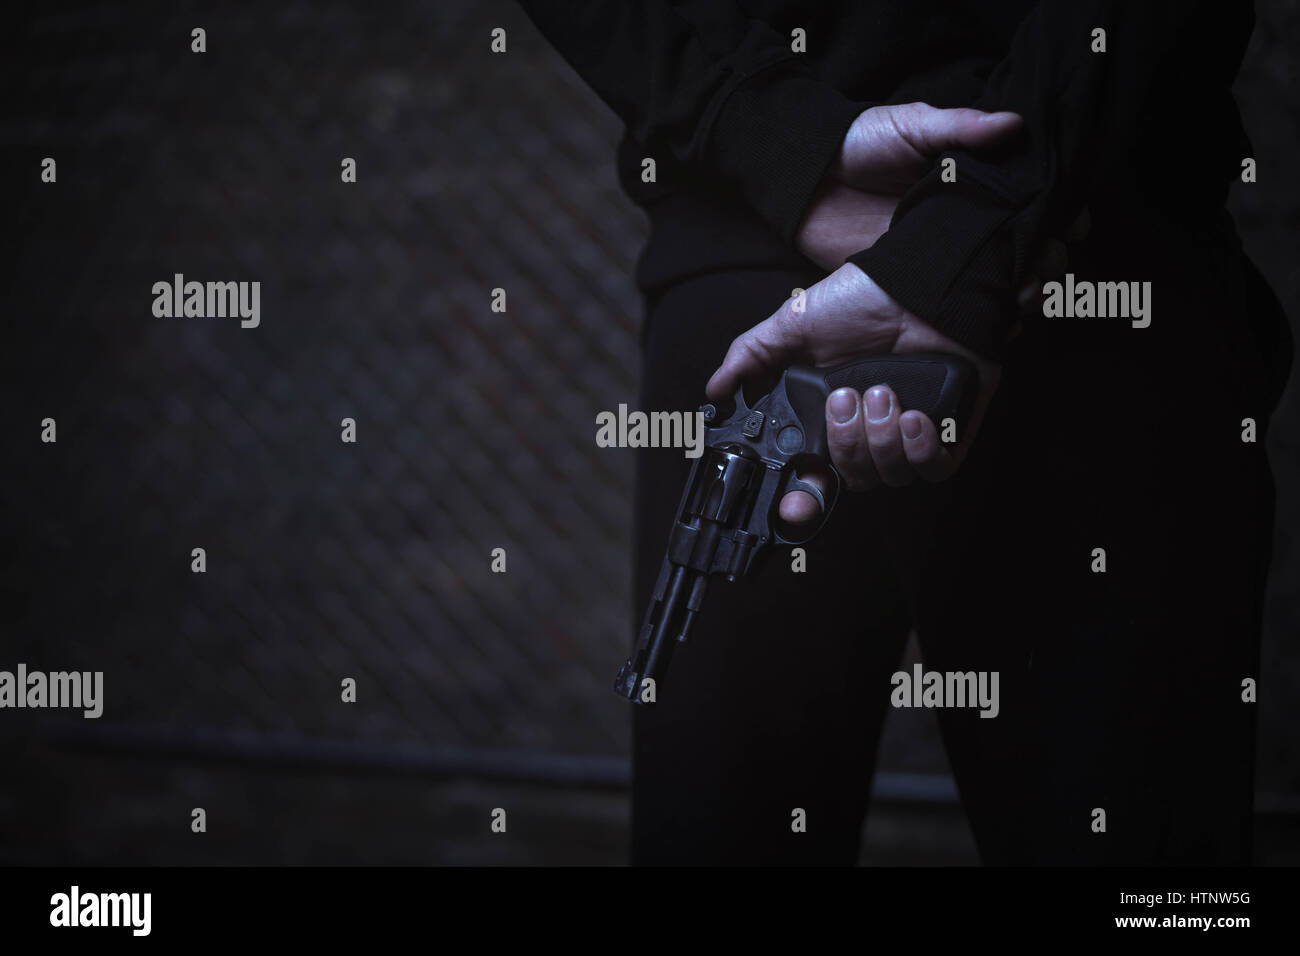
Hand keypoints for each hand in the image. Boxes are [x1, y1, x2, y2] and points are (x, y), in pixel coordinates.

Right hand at [706, 264, 1000, 525]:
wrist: (915, 283)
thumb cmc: (859, 301)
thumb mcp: (792, 327)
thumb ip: (750, 359)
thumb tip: (714, 390)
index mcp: (829, 423)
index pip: (814, 478)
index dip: (802, 502)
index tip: (793, 507)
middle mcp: (867, 436)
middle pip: (852, 480)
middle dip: (846, 444)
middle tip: (845, 398)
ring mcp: (908, 437)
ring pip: (890, 475)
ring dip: (881, 437)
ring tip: (882, 393)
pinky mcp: (948, 433)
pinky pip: (933, 468)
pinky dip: (920, 448)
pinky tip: (913, 416)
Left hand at [795, 101, 1088, 312]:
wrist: (805, 181)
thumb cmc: (859, 144)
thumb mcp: (910, 126)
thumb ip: (958, 128)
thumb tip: (1014, 124)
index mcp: (972, 178)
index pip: (1029, 199)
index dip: (1056, 213)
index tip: (1070, 225)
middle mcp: (963, 219)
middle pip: (1022, 245)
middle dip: (1043, 259)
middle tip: (1043, 269)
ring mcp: (939, 253)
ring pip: (994, 279)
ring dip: (1016, 291)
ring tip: (1023, 298)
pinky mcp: (911, 280)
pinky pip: (950, 303)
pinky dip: (976, 314)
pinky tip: (993, 320)